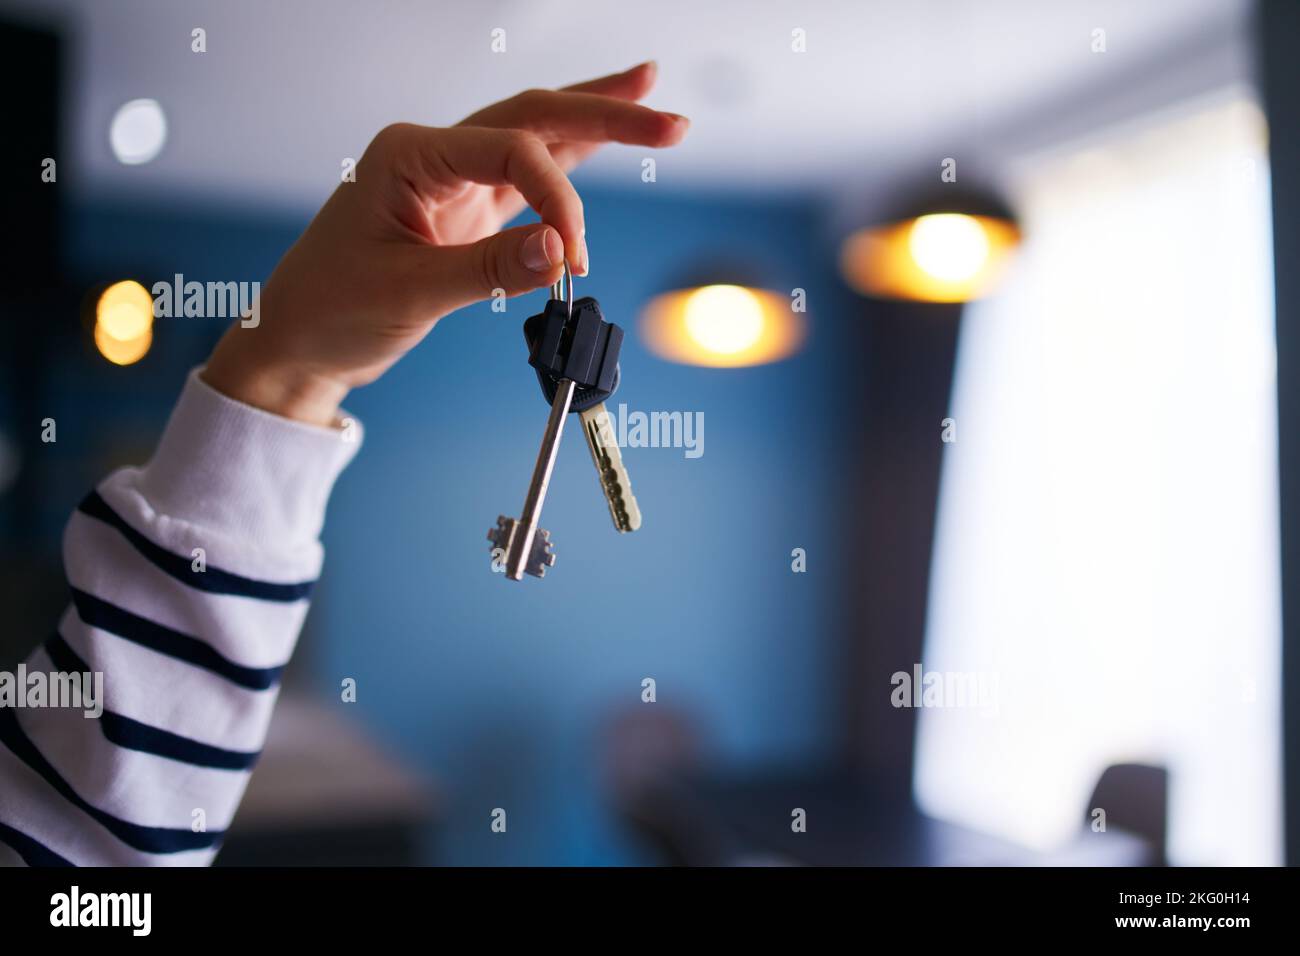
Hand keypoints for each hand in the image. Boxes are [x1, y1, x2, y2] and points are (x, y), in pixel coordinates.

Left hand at [203, 62, 687, 425]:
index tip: (574, 257)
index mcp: (408, 154)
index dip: (556, 198)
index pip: (510, 149)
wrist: (296, 339)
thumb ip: (486, 269)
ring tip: (651, 101)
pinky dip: (571, 165)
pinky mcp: (467, 212)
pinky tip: (605, 143)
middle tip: (667, 117)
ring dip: (595, 121)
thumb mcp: (407, 293)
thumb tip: (560, 252)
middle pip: (533, 117)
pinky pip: (528, 176)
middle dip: (604, 114)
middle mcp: (433, 154)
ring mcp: (453, 180)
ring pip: (536, 136)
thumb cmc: (330, 308)